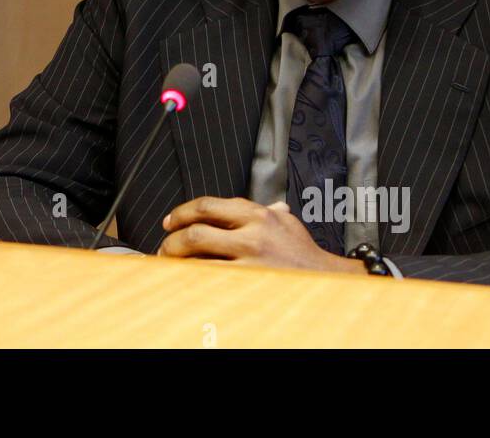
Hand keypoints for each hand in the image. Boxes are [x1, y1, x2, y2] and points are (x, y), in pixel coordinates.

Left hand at [158, 196, 362, 273]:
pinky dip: (193, 279)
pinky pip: (210, 279)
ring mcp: (249, 261)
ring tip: (170, 265)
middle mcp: (251, 234)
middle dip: (172, 240)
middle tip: (164, 247)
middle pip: (196, 231)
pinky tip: (186, 280)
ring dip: (178, 262)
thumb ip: (270, 213)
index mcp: (257, 214)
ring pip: (199, 257)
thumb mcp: (287, 224)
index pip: (208, 206)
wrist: (325, 282)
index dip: (182, 213)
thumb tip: (269, 205)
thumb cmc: (304, 255)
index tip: (170, 222)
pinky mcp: (248, 283)